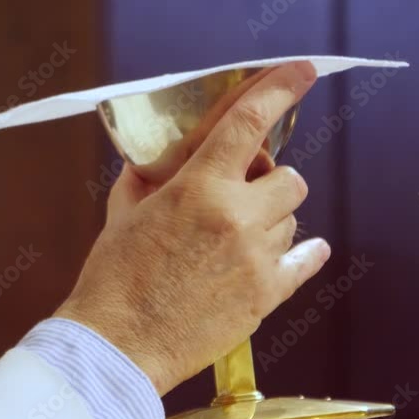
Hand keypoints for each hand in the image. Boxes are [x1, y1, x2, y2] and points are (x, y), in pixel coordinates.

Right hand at [55, 61, 328, 395]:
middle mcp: (238, 216)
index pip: (250, 123)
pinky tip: (305, 251)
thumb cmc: (113, 280)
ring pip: (292, 219)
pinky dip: (304, 254)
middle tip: (240, 194)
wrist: (118, 345)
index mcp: (199, 188)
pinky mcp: (267, 296)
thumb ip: (145, 181)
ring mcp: (257, 257)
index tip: (301, 72)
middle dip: (267, 181)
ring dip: (271, 218)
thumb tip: (153, 161)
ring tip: (239, 236)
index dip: (280, 90)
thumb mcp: (123, 216)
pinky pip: (305, 261)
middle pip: (288, 178)